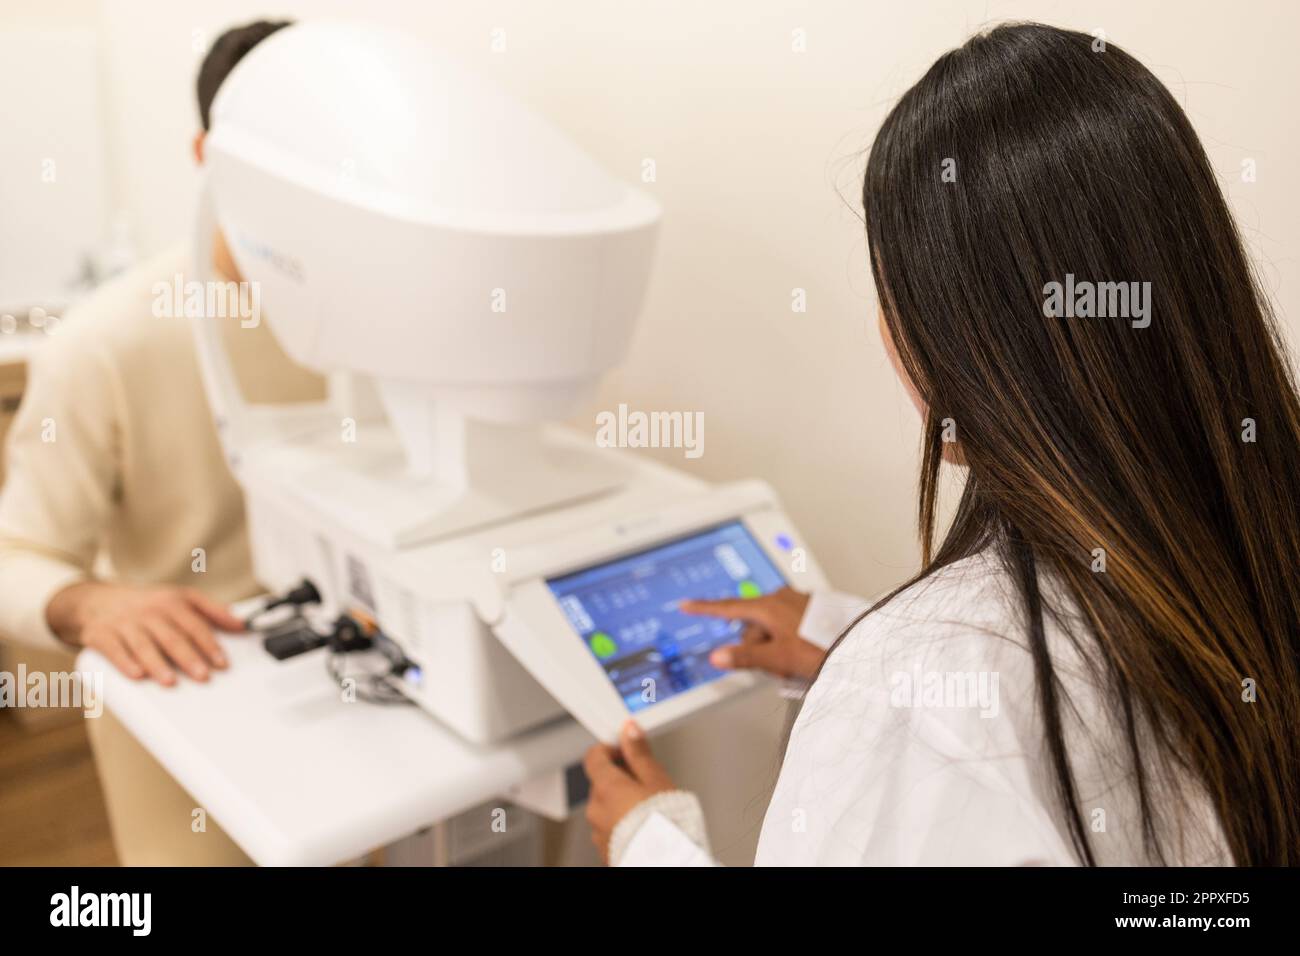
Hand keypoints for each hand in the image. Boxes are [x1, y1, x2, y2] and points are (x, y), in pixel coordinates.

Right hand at [47, 582, 244, 685]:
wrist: (95, 600)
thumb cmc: (147, 604)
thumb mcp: (181, 598)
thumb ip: (212, 610)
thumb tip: (241, 625)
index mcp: (171, 602)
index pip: (195, 625)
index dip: (209, 644)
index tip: (222, 663)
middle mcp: (149, 612)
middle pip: (172, 637)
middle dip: (189, 657)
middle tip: (203, 676)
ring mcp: (125, 623)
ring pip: (144, 645)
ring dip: (158, 664)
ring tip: (171, 681)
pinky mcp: (101, 635)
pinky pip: (114, 650)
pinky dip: (125, 662)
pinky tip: (137, 675)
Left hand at [584, 720, 675, 863]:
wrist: (666, 861)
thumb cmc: (664, 824)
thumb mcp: (656, 780)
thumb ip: (639, 753)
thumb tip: (629, 730)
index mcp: (606, 787)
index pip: (594, 757)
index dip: (609, 749)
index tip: (624, 749)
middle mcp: (596, 809)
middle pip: (601, 783)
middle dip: (621, 779)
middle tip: (647, 782)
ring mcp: (598, 832)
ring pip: (606, 807)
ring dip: (622, 804)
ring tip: (649, 809)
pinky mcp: (605, 850)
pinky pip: (611, 829)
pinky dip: (623, 824)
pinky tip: (643, 827)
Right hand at [681, 586, 824, 679]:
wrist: (860, 646)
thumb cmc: (822, 649)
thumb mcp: (778, 659)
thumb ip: (745, 658)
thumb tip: (717, 657)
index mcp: (768, 606)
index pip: (728, 608)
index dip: (704, 608)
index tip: (686, 605)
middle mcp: (781, 598)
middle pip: (751, 625)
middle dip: (755, 647)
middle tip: (774, 668)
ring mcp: (797, 602)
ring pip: (770, 627)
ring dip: (774, 647)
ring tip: (794, 666)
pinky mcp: (810, 610)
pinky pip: (787, 626)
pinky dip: (787, 641)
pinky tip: (802, 656)